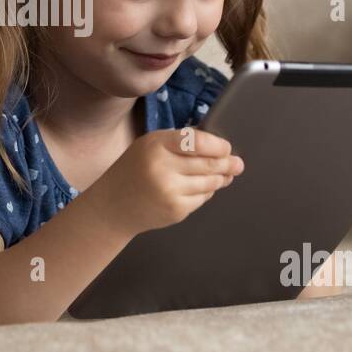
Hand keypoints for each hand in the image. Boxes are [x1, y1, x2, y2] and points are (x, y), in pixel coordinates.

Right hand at [85, 127, 243, 236]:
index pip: (198, 142)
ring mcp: (170, 191)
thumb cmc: (135, 170)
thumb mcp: (151, 146)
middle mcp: (163, 168)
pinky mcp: (175, 210)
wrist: (113, 205)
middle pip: (209, 164)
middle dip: (228, 164)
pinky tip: (200, 188)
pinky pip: (202, 198)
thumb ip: (181, 142)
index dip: (218, 145)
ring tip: (225, 175)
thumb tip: (219, 147)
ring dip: (221, 179)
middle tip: (238, 163)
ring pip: (210, 183)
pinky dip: (205, 192)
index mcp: (156, 145)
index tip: (226, 148)